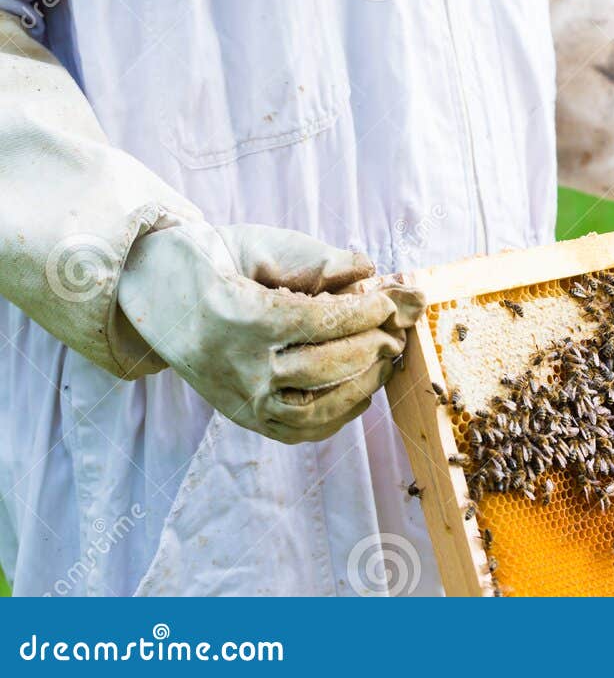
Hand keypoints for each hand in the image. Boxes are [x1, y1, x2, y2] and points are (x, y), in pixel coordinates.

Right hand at [116, 222, 423, 442]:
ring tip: (383, 361)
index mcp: (240, 318)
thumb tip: (370, 269)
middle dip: (369, 347)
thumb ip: (316, 261)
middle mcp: (239, 367)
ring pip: (314, 409)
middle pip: (323, 367)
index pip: (318, 322)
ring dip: (360, 386)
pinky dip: (336, 417)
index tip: (390, 301)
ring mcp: (239, 399)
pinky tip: (358, 392)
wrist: (155, 293)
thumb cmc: (213, 261)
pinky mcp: (242, 417)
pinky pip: (297, 431)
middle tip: (395, 330)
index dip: (362, 313)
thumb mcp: (258, 246)